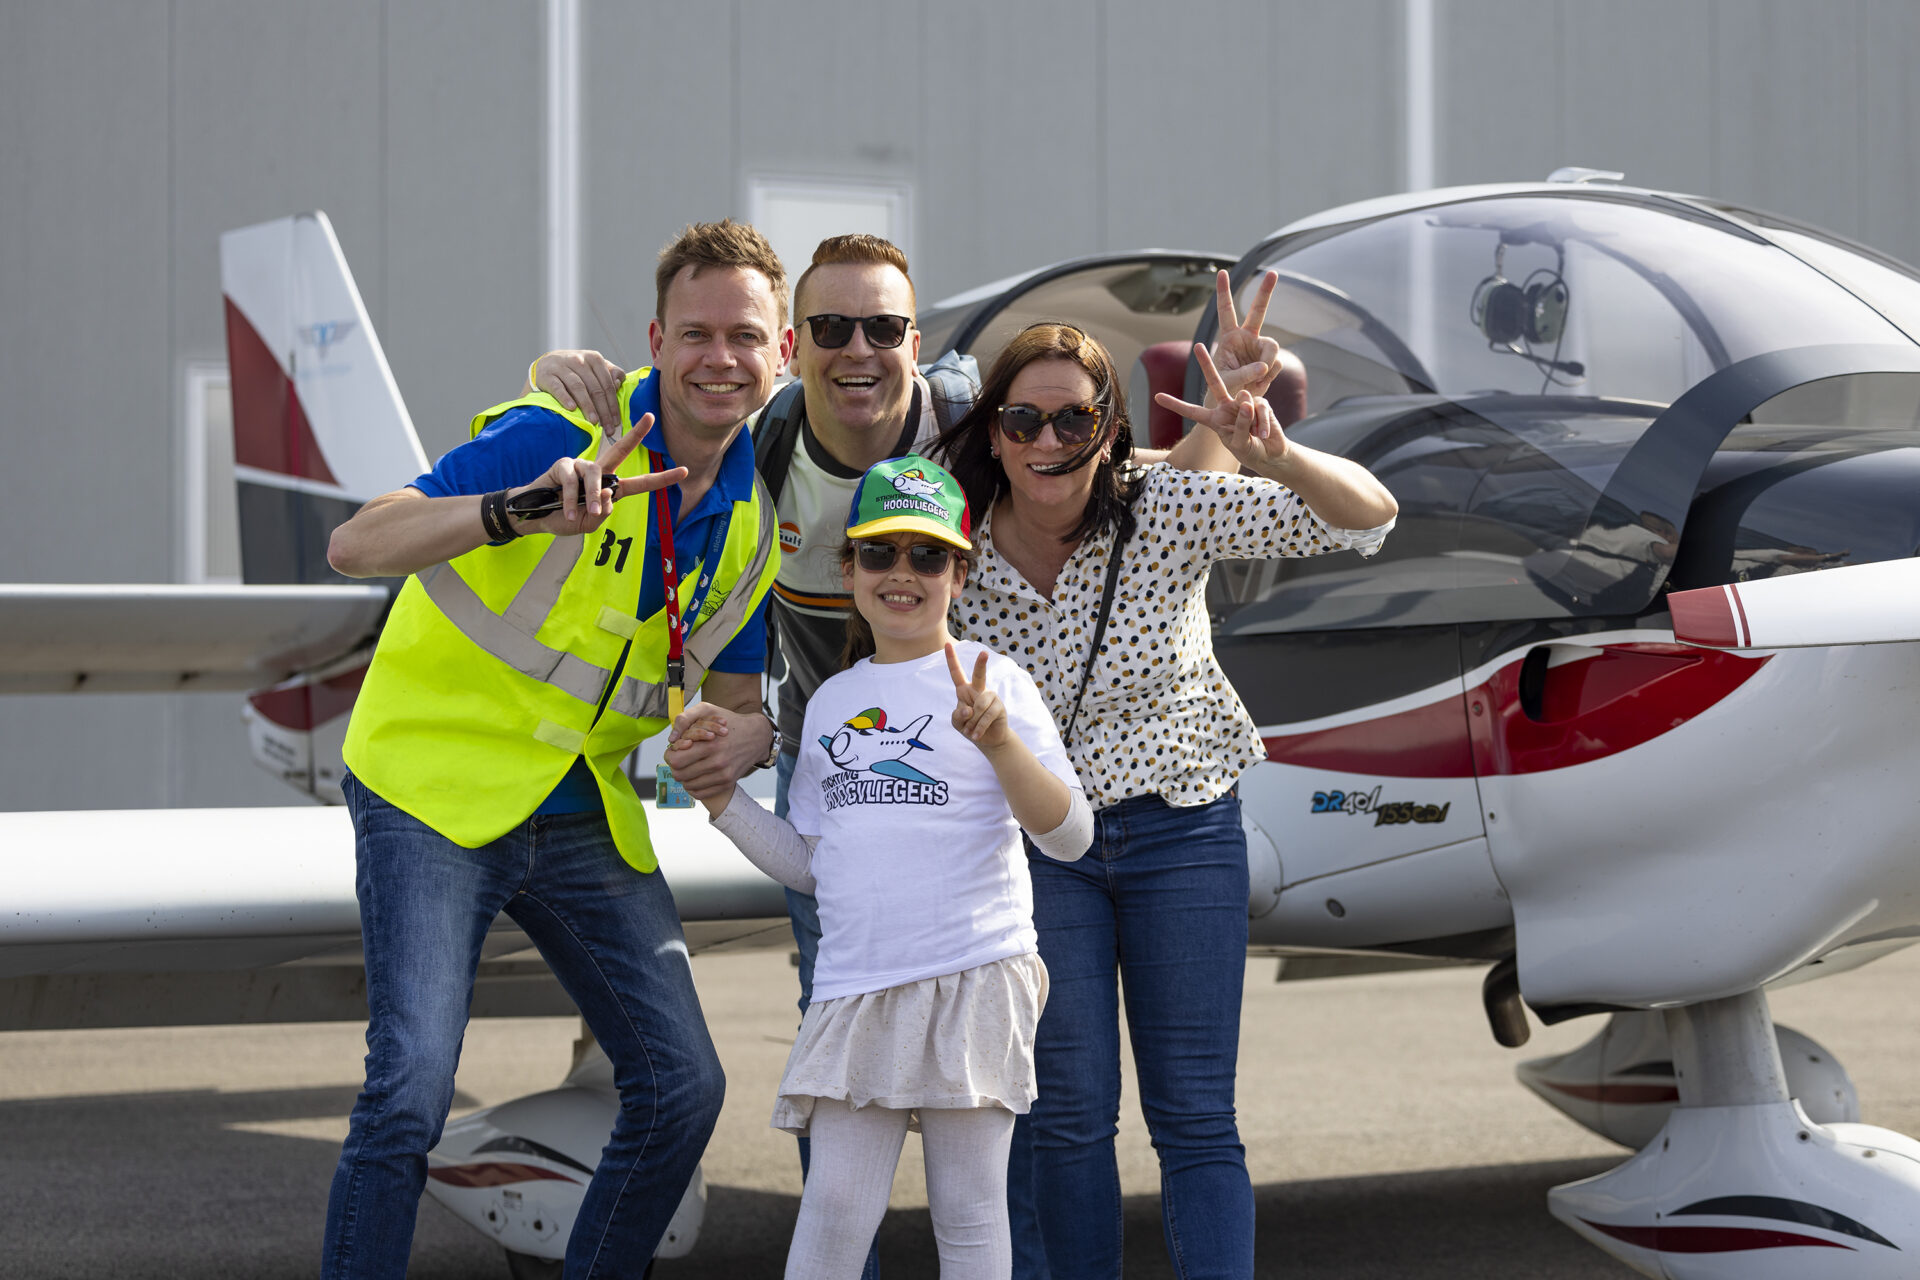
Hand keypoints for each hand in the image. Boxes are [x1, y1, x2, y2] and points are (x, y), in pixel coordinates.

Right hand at [505, 413, 685, 537]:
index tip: (685, 471)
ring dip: (590, 496)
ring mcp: (581, 466)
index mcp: (611, 487)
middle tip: (651, 416)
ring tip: (584, 513)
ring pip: (595, 475)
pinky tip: (567, 512)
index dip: (662, 478)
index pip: (641, 483)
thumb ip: (601, 512)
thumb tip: (607, 493)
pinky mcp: (563, 465)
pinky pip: (572, 480)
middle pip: (620, 449)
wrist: (536, 517)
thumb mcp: (589, 523)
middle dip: (636, 433)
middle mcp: (599, 472)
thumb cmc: (565, 517)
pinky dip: (571, 499)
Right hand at [532, 349, 628, 432]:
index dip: (613, 404)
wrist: (545, 364)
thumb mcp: (594, 367)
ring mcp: (562, 366)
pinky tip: (572, 409)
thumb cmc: (575, 370)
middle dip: (603, 410)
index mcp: (594, 358)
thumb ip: (610, 373)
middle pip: (595, 388)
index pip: (607, 384)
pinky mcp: (547, 375)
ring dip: (587, 406)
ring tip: (594, 421)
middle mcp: (579, 360)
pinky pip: (558, 388)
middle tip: (607, 428)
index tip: (616, 422)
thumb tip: (619, 383)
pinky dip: (565, 398)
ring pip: (578, 387)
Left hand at [665, 702, 770, 799]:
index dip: (670, 754)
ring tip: (688, 765)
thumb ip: (685, 719)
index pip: (676, 760)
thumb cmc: (728, 722)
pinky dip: (693, 786)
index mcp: (711, 744)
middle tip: (680, 757)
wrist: (756, 736)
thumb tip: (671, 739)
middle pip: (679, 774)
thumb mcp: (708, 709)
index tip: (674, 749)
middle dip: (674, 766)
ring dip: (683, 776)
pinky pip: (700, 793)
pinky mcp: (727, 784)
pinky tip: (695, 775)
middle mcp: (718, 763)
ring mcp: (723, 776)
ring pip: (688, 785)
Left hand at [946, 643, 1008, 748]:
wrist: (986, 740)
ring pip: (979, 706)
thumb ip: (957, 716)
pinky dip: (979, 727)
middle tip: (984, 653)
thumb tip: (969, 709)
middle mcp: (978, 690)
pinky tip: (976, 735)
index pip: (956, 673)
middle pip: (979, 675)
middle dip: (981, 664)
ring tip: (971, 731)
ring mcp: (990, 697)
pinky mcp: (999, 706)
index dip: (951, 659)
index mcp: (964, 690)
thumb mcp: (957, 723)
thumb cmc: (970, 727)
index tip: (947, 644)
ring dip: (972, 722)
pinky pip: (986, 716)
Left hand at [1154, 347, 1290, 470]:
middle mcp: (1227, 407)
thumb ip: (1240, 424)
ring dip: (1251, 423)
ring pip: (1245, 403)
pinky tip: (1264, 434)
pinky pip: (1260, 409)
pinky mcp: (1261, 402)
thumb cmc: (1250, 451)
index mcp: (1214, 419)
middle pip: (1215, 383)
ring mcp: (1244, 402)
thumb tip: (1246, 398)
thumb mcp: (1240, 444)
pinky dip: (1263, 424)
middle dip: (1206, 364)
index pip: (1193, 411)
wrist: (1271, 453)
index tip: (1157, 397)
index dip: (1175, 405)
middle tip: (1197, 346)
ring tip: (1257, 436)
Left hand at [1209, 269, 1279, 401]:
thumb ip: (1245, 373)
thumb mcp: (1227, 382)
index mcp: (1229, 337)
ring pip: (1272, 347)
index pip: (1226, 310)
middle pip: (1258, 311)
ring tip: (1255, 380)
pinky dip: (1269, 376)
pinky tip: (1258, 384)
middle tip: (1273, 273)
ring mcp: (1260, 349)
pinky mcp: (1270, 361)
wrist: (1236, 405)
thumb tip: (1264, 365)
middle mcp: (1246, 338)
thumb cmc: (1223, 391)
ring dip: (1266, 364)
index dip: (1224, 292)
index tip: (1221, 272)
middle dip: (1265, 292)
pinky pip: (1276, 364)